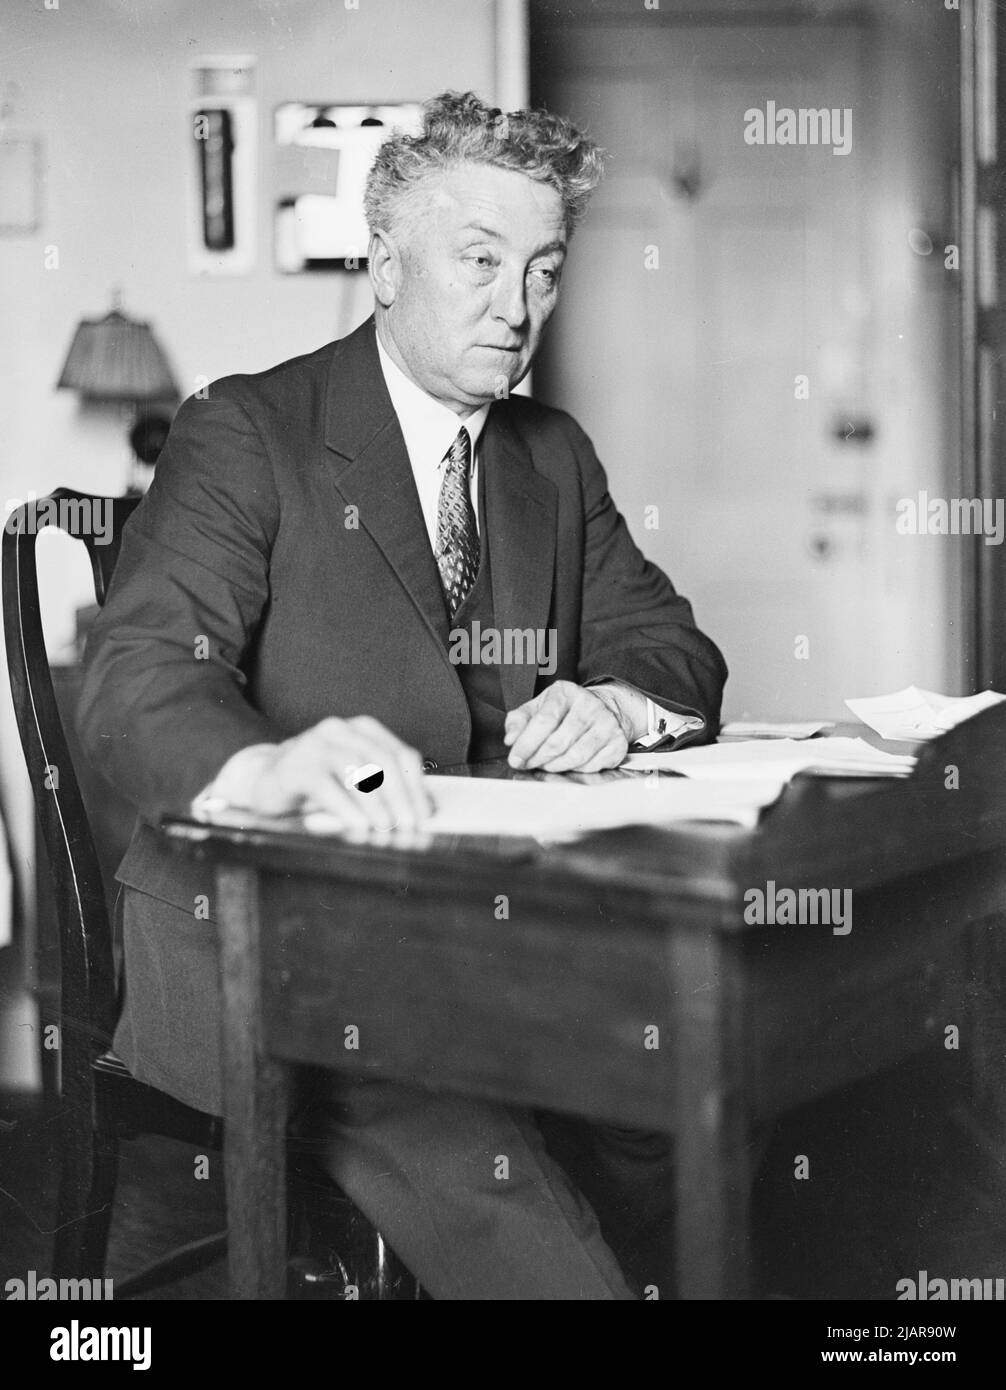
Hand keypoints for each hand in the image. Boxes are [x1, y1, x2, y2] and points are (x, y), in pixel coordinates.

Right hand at [237, 716, 431, 831]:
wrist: (264, 782)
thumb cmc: (316, 785)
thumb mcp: (353, 784)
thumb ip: (381, 791)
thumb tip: (415, 817)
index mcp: (363, 730)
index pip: (401, 755)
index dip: (417, 787)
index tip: (426, 816)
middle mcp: (341, 730)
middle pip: (382, 761)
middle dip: (400, 797)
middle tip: (408, 826)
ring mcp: (315, 744)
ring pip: (355, 770)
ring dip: (375, 802)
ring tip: (384, 827)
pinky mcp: (294, 765)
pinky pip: (325, 785)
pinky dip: (345, 807)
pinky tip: (357, 824)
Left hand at [503, 680, 637, 772]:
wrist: (602, 709)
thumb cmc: (564, 711)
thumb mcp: (537, 708)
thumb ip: (518, 721)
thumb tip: (511, 740)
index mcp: (565, 692)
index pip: (544, 720)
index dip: (527, 743)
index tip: (515, 759)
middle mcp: (590, 705)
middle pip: (559, 742)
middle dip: (538, 758)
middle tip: (528, 764)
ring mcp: (607, 724)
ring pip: (576, 757)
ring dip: (555, 766)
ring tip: (546, 764)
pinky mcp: (618, 743)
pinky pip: (592, 766)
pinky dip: (575, 770)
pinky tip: (568, 763)